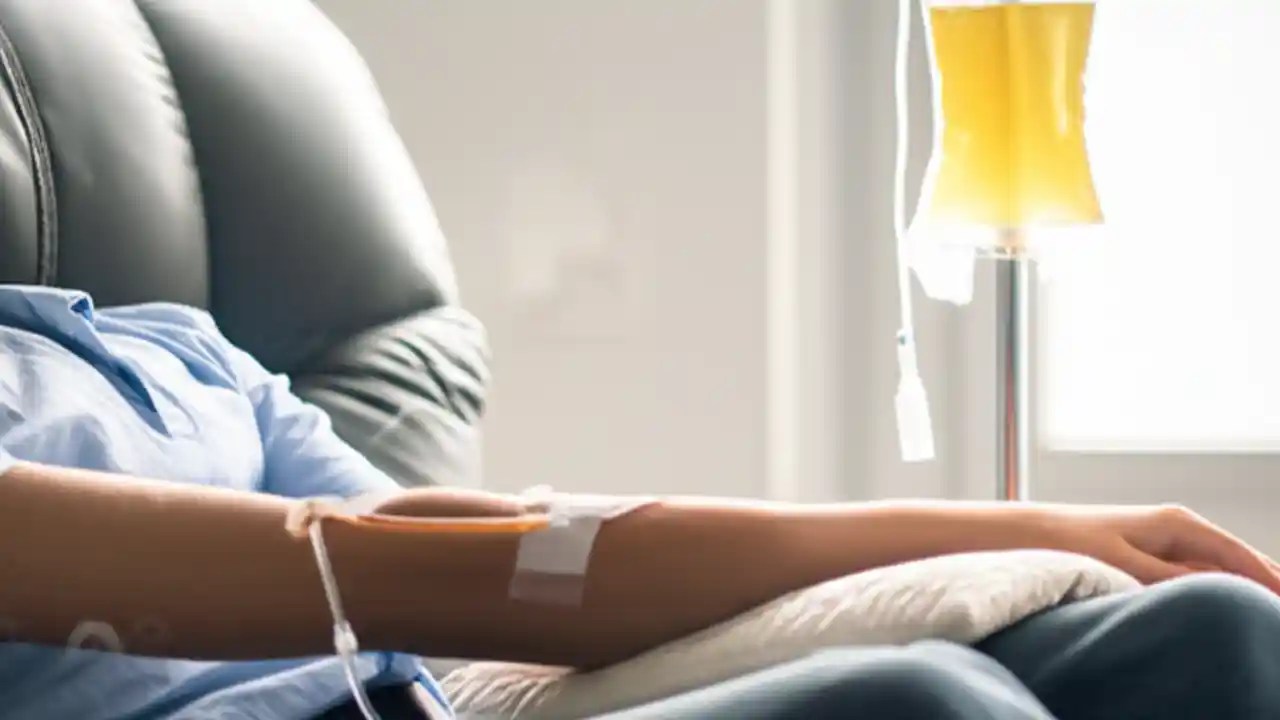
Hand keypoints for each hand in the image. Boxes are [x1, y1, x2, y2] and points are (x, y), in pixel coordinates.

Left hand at [1037, 503, 1279, 593]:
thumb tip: (1210, 588)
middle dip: (1268, 580)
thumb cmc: (1074, 543)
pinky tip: (1238, 600)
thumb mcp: (1123, 564)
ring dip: (1249, 583)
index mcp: (1179, 523)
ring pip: (1226, 566)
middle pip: (1241, 558)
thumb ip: (1167, 578)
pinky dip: (1226, 584)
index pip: (1239, 556)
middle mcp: (1182, 526)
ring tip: (1272, 606)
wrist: (1038, 531)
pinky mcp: (1161, 551)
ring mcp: (1173, 538)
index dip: (1268, 580)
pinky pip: (1205, 570)